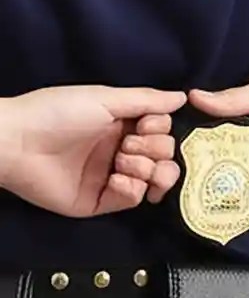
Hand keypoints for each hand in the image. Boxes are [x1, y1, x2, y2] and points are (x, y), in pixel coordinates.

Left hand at [0, 86, 184, 216]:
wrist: (17, 142)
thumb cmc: (56, 113)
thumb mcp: (105, 99)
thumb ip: (147, 100)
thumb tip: (182, 97)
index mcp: (121, 125)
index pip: (162, 132)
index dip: (161, 131)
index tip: (144, 126)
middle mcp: (119, 150)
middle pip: (165, 156)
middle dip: (155, 151)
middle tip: (128, 146)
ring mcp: (111, 176)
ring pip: (155, 180)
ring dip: (147, 170)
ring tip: (124, 163)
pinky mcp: (100, 200)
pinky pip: (133, 200)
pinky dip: (131, 190)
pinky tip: (116, 179)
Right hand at [144, 54, 248, 221]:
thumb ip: (236, 99)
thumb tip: (193, 97)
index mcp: (234, 121)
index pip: (200, 141)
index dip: (180, 152)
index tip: (156, 163)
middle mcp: (244, 148)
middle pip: (213, 172)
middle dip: (193, 186)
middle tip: (168, 198)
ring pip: (236, 193)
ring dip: (220, 205)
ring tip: (195, 219)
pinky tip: (237, 227)